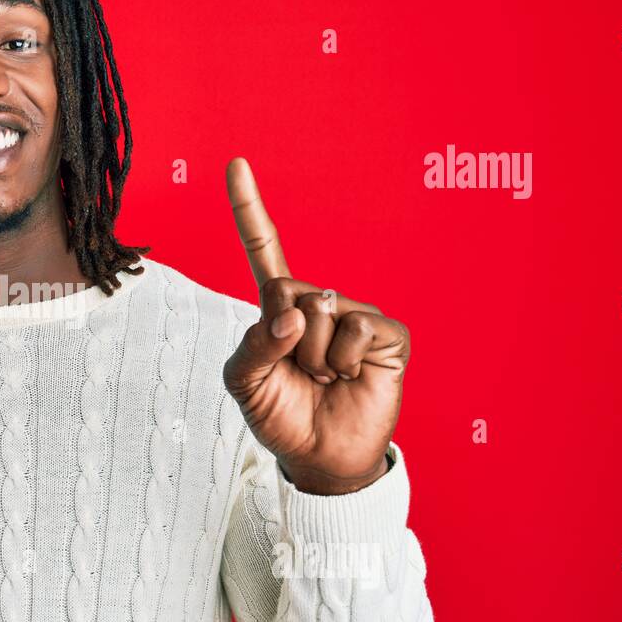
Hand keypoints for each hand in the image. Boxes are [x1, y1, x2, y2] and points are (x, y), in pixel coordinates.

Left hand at [222, 158, 409, 495]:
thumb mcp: (244, 382)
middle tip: (299, 371)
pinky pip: (354, 328)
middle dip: (283, 339)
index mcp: (278, 307)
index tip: (235, 163)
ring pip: (318, 310)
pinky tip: (349, 378)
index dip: (249, 207)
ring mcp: (353, 314)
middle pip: (285, 290)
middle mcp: (317, 301)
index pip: (263, 250)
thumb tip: (293, 314)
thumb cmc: (280, 415)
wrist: (320, 457)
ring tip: (324, 378)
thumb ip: (252, 344)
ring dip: (313, 357)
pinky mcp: (385, 334)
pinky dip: (342, 361)